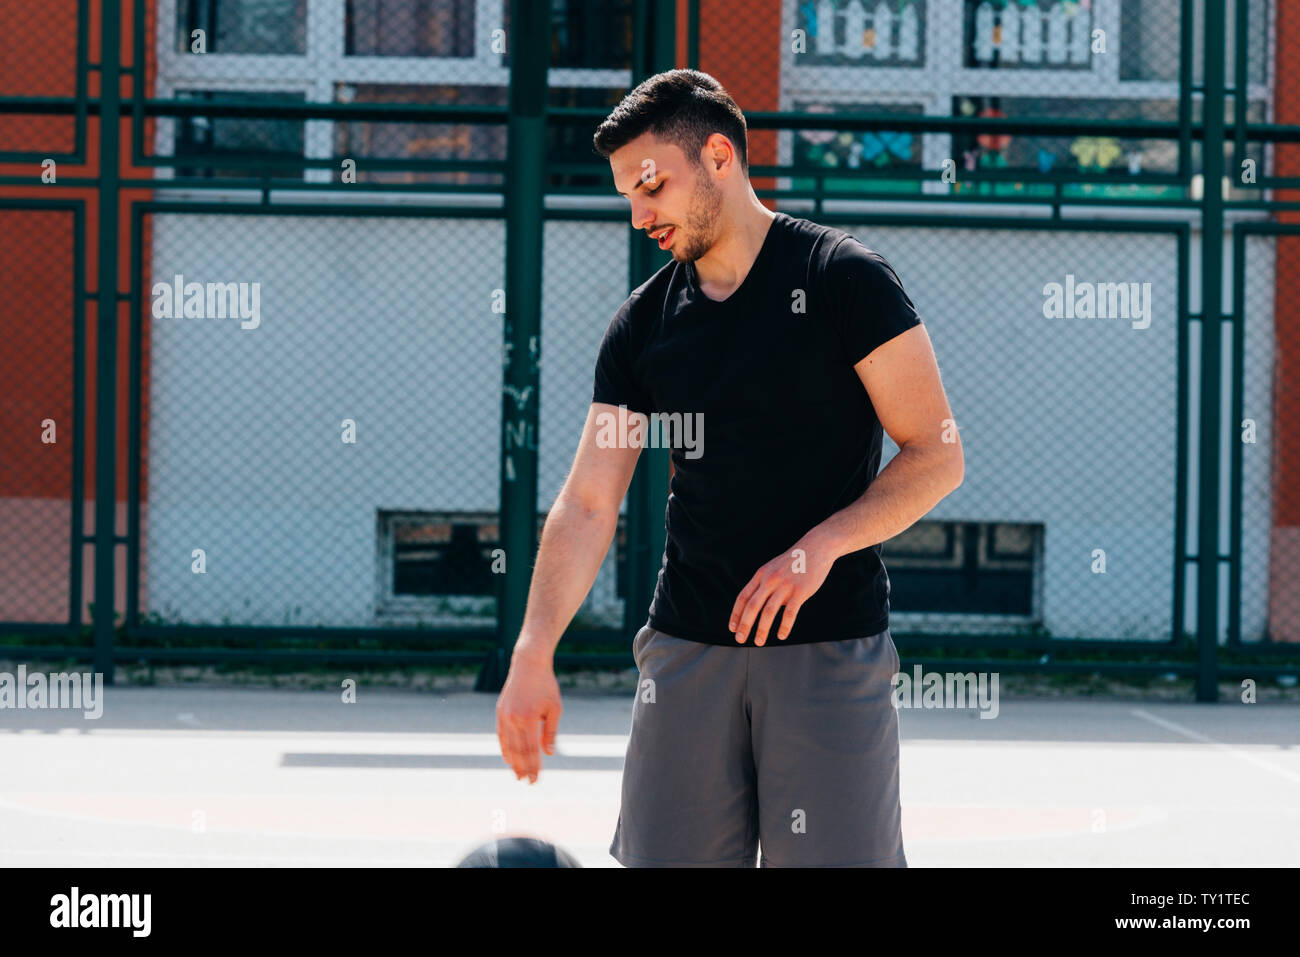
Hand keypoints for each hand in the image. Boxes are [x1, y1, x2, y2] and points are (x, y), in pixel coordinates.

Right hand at [495, 644, 561, 783]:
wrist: (529, 664)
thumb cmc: (546, 686)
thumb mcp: (554, 708)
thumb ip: (550, 732)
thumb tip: (548, 754)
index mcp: (529, 719)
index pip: (531, 751)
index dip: (533, 767)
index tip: (535, 780)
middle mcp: (514, 719)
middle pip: (519, 751)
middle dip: (524, 768)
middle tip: (527, 782)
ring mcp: (505, 715)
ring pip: (508, 745)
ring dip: (513, 762)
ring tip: (518, 775)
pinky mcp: (500, 712)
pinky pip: (501, 735)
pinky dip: (504, 749)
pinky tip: (508, 759)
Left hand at [729, 532, 837, 644]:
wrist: (816, 548)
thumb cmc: (793, 562)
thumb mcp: (773, 569)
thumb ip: (764, 586)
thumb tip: (761, 609)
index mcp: (761, 575)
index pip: (743, 597)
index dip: (736, 614)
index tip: (732, 628)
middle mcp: (770, 580)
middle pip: (752, 606)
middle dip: (744, 625)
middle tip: (740, 640)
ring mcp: (785, 585)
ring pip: (768, 611)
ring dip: (762, 629)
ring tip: (758, 642)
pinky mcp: (800, 591)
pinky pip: (790, 613)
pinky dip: (784, 626)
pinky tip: (781, 636)